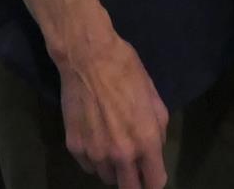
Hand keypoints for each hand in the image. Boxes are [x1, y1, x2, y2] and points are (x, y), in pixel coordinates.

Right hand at [57, 30, 169, 188]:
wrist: (88, 58)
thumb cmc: (126, 71)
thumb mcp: (154, 97)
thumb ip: (159, 128)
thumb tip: (155, 147)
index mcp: (145, 141)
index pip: (154, 182)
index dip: (155, 180)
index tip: (152, 174)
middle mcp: (120, 154)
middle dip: (134, 181)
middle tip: (134, 167)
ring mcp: (95, 153)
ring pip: (107, 177)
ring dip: (113, 168)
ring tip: (112, 144)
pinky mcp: (74, 147)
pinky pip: (88, 166)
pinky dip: (94, 159)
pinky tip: (96, 137)